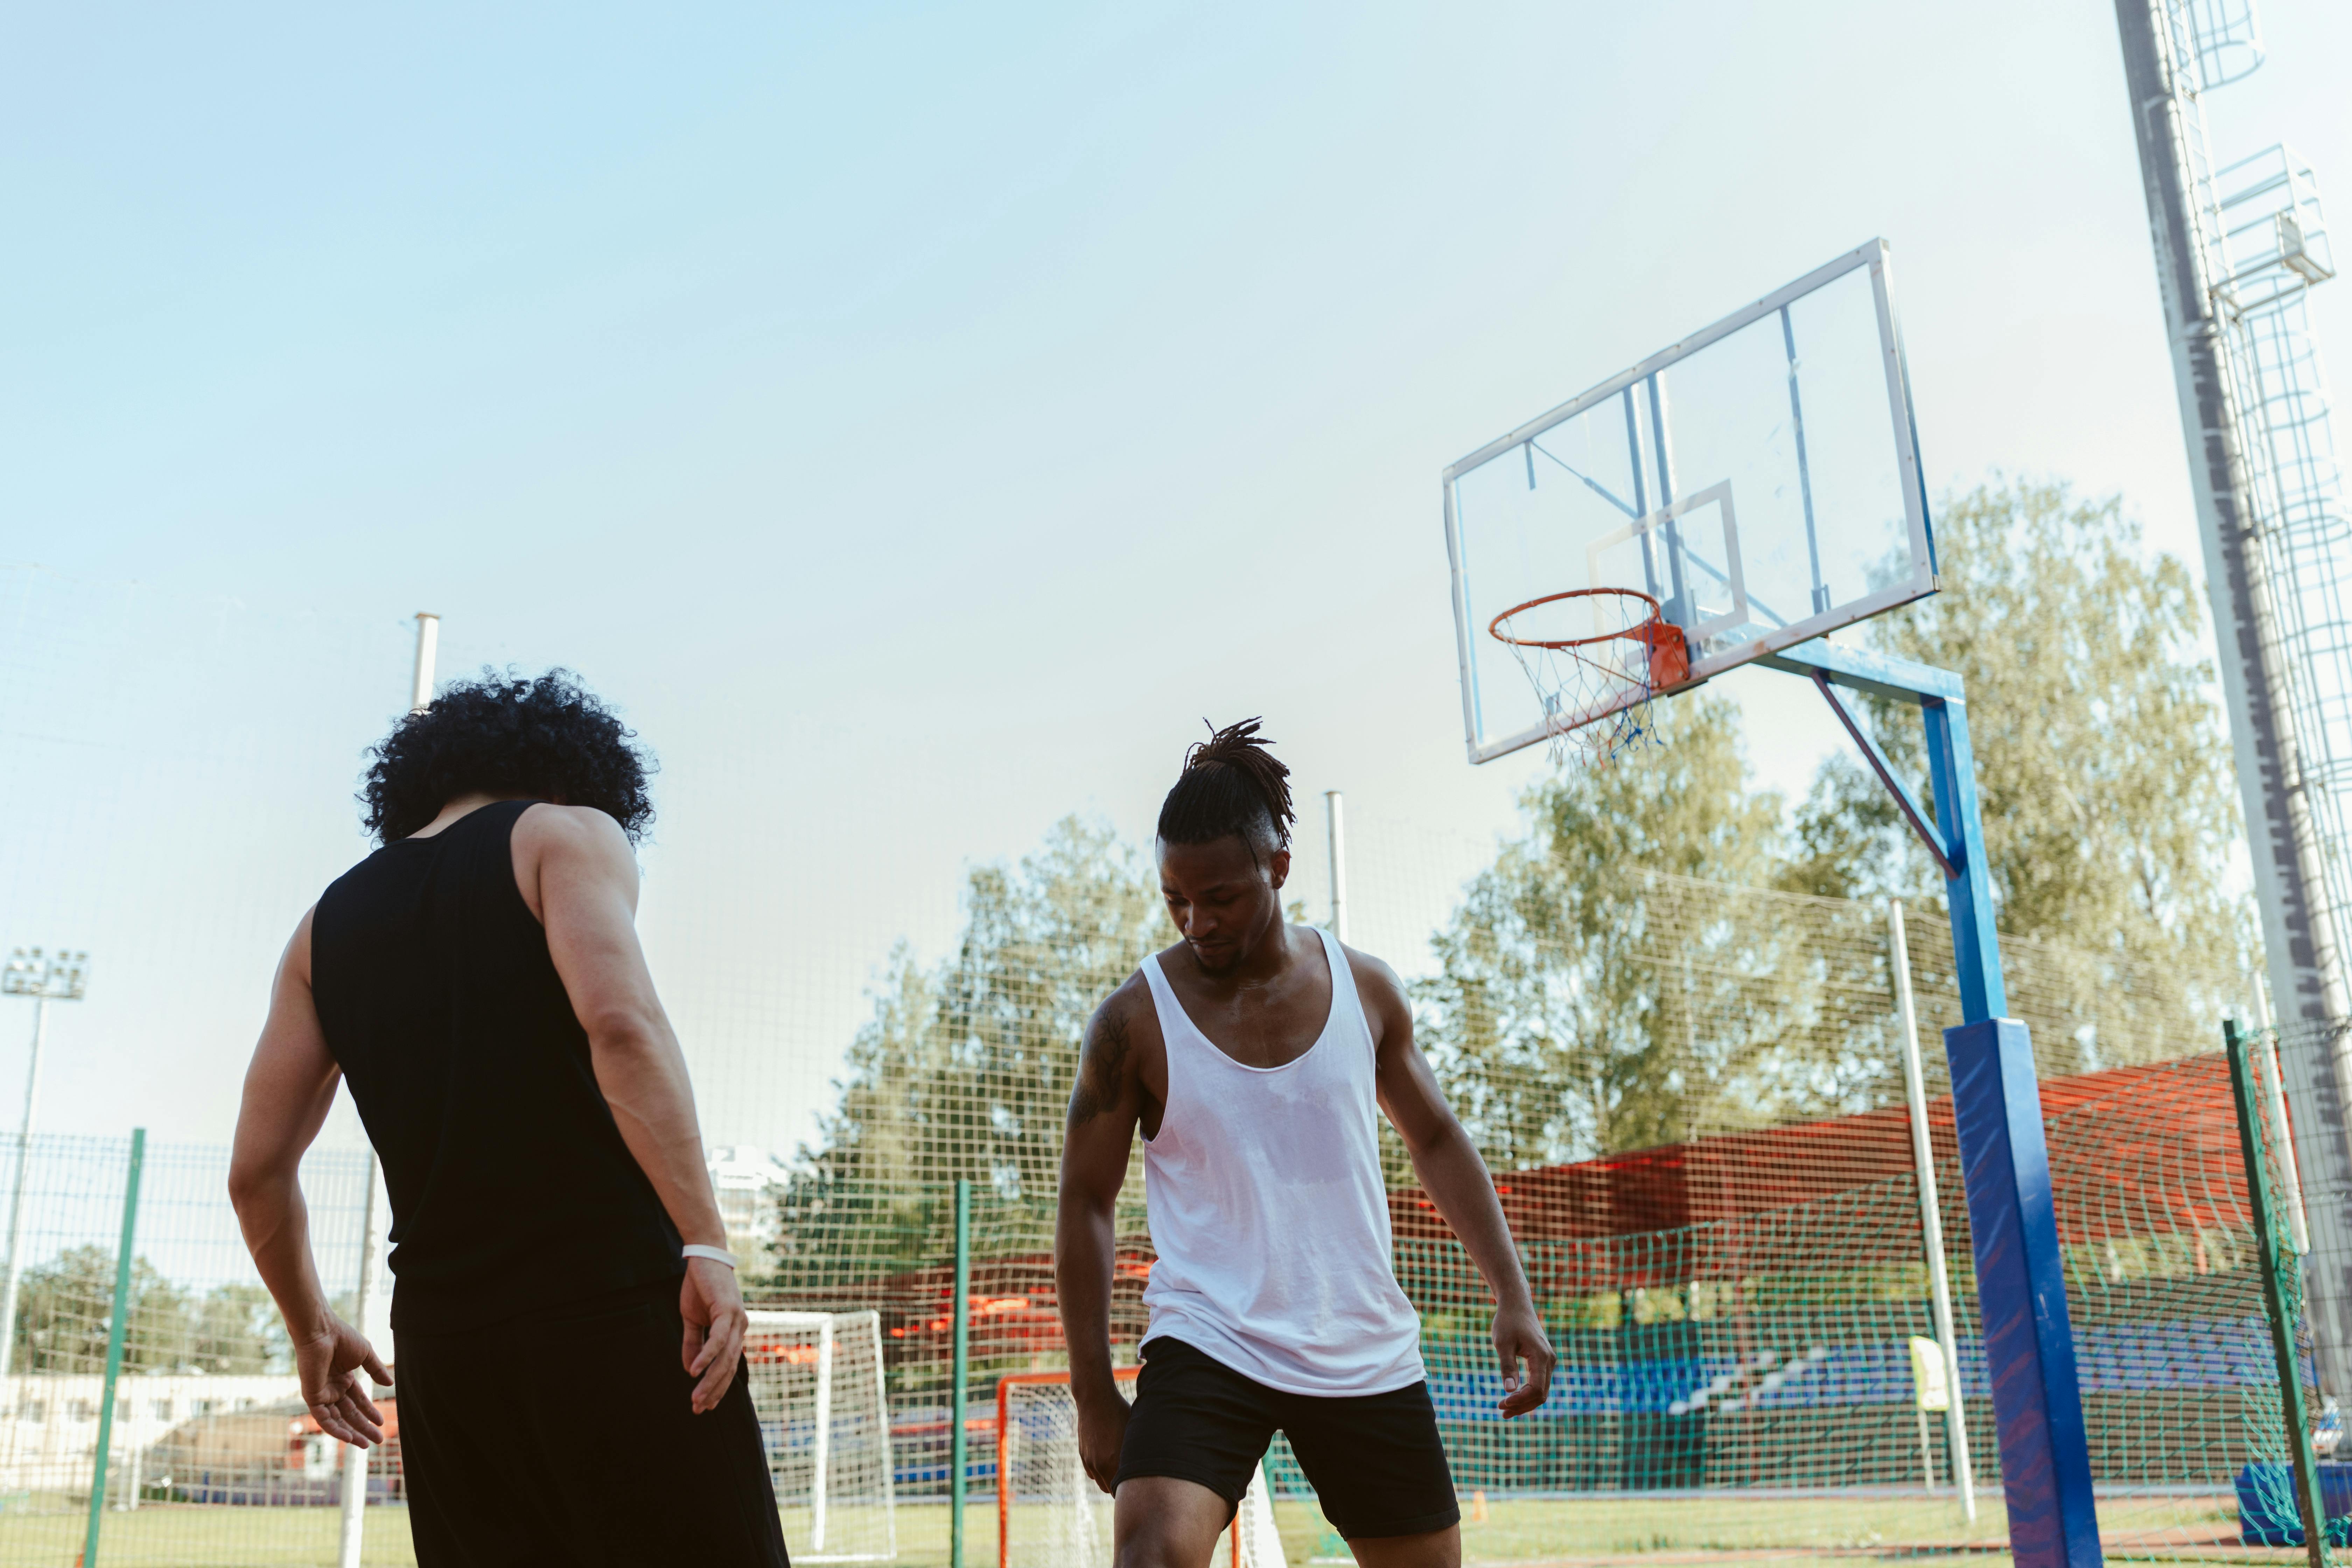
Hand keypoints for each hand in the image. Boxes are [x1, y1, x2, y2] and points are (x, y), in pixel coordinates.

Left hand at [294, 1313, 391, 1447]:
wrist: (322, 1332)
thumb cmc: (342, 1338)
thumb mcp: (366, 1354)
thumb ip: (376, 1370)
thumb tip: (390, 1384)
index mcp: (344, 1379)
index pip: (358, 1401)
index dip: (370, 1412)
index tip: (381, 1423)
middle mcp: (332, 1389)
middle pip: (349, 1414)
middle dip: (364, 1427)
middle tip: (378, 1440)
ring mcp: (322, 1394)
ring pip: (337, 1420)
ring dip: (351, 1433)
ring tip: (366, 1444)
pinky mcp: (312, 1397)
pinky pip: (323, 1419)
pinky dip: (335, 1430)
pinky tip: (349, 1438)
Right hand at [680, 1255, 747, 1413]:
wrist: (704, 1257)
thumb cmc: (700, 1287)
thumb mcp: (693, 1319)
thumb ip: (693, 1343)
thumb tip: (690, 1369)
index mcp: (734, 1331)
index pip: (728, 1366)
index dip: (717, 1387)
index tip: (704, 1407)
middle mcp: (740, 1327)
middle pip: (729, 1367)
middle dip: (713, 1391)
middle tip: (698, 1409)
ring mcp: (737, 1319)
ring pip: (725, 1358)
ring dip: (709, 1380)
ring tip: (696, 1398)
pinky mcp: (728, 1310)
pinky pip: (718, 1339)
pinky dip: (706, 1356)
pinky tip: (694, 1371)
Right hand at [1073, 1384, 1130, 1494]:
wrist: (1095, 1399)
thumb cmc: (1120, 1413)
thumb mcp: (1133, 1433)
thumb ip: (1137, 1455)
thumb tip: (1150, 1468)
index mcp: (1114, 1463)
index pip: (1122, 1490)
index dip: (1130, 1490)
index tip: (1139, 1486)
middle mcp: (1099, 1465)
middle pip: (1110, 1490)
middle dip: (1119, 1487)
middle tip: (1131, 1478)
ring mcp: (1089, 1460)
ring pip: (1099, 1482)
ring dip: (1108, 1480)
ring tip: (1119, 1469)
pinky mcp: (1083, 1454)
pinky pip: (1091, 1473)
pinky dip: (1099, 1471)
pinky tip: (1108, 1461)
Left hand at [1493, 1300, 1554, 1418]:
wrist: (1516, 1304)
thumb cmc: (1507, 1321)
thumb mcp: (1502, 1343)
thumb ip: (1507, 1366)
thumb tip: (1509, 1390)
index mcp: (1541, 1356)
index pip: (1537, 1389)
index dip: (1521, 1400)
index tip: (1503, 1402)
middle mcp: (1549, 1360)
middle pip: (1541, 1394)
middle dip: (1522, 1406)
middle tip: (1501, 1411)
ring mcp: (1548, 1361)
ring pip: (1541, 1391)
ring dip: (1524, 1403)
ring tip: (1504, 1410)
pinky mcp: (1543, 1361)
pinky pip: (1539, 1383)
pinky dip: (1527, 1394)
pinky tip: (1512, 1399)